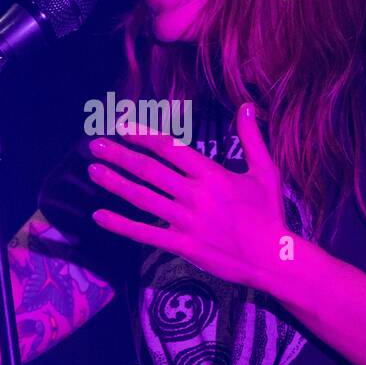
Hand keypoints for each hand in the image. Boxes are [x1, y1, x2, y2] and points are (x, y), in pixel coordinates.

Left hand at [87, 103, 289, 291]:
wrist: (272, 257)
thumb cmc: (269, 214)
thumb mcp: (265, 171)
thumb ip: (251, 138)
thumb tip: (246, 106)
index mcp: (212, 174)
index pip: (169, 148)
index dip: (143, 135)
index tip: (122, 126)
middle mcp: (195, 195)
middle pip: (149, 170)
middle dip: (120, 155)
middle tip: (96, 144)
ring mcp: (187, 221)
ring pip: (143, 198)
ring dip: (115, 183)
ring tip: (93, 170)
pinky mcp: (183, 245)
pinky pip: (146, 233)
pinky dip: (121, 225)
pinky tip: (100, 215)